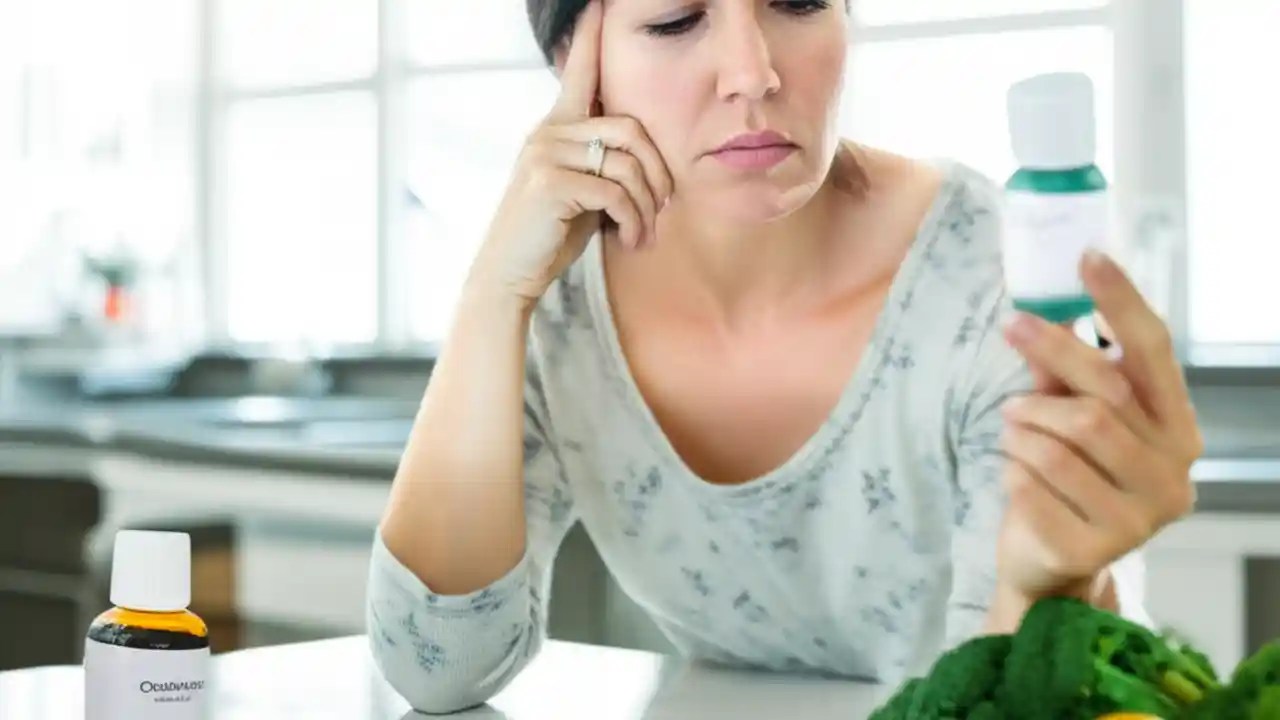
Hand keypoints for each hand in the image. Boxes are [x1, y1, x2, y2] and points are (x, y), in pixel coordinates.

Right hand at [470, 0, 673, 308]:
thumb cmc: (551, 234)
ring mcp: (546, 153)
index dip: (591, 37)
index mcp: (556, 127)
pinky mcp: (550, 181)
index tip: (599, 1)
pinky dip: (634, 221)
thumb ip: (605, 165)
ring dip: (647, 207)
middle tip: (663, 209)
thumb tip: (648, 162)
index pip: (579, 72)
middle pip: (631, 129)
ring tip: (643, 234)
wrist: (509, 274)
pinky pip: (616, 193)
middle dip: (658, 172)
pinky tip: (631, 240)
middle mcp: (548, 131)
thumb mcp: (583, 192)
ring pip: (628, 165)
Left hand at [994, 250, 1203, 600]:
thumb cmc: (1066, 477)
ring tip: (1010, 423)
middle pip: (1101, 398)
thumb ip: (1063, 371)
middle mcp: (1173, 474)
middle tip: (1010, 327)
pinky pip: (1030, 484)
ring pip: (1060, 443)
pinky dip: (1010, 469)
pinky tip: (1013, 473)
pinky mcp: (1092, 548)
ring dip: (1022, 424)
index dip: (1121, 301)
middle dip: (1049, 356)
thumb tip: (1043, 307)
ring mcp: (1138, 519)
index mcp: (1178, 429)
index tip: (1087, 257)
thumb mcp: (1067, 416)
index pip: (1154, 353)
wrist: (1049, 562)